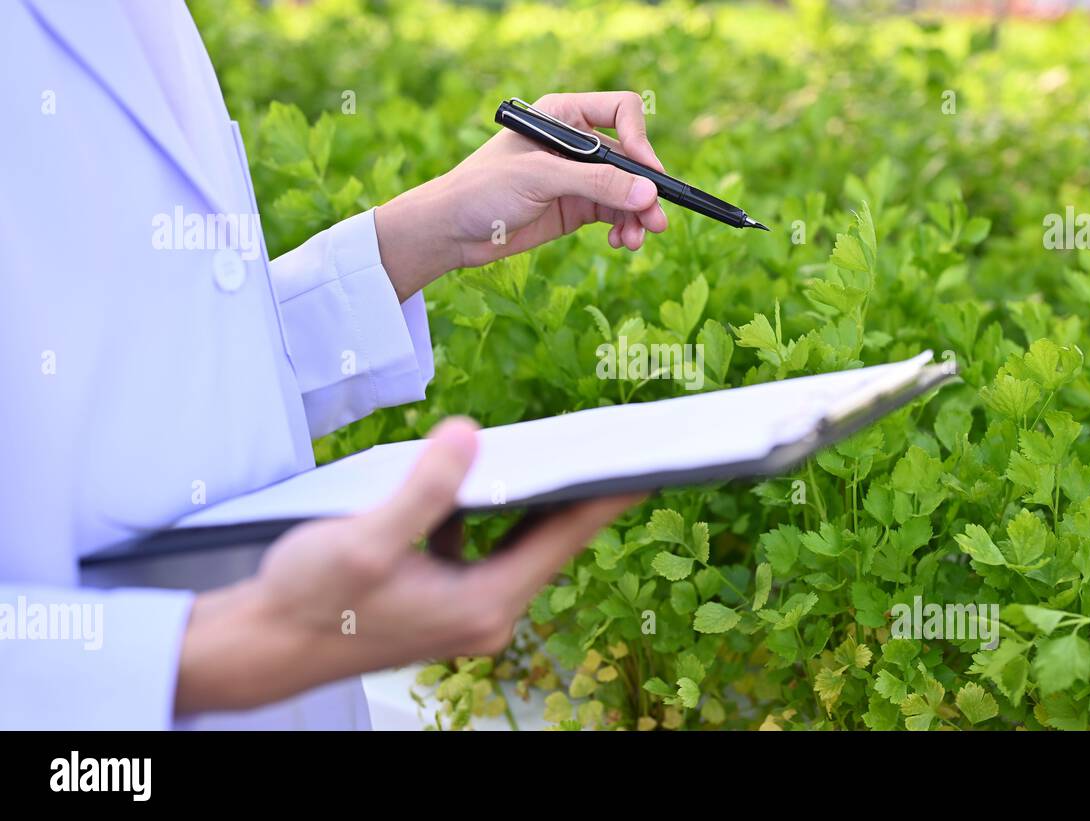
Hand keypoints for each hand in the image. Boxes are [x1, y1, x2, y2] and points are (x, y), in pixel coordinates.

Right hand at [175, 417, 640, 713]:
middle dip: (582, 488)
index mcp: (482, 604)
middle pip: (551, 539)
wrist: (260, 644)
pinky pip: (483, 546)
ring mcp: (465, 607)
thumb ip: (424, 489)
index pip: (566, 537)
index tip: (650, 458)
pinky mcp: (442, 596)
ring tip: (567, 447)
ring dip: (535, 496)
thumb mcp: (364, 539)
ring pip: (518, 540)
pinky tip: (480, 476)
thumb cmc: (307, 600)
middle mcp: (485, 612)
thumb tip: (468, 435)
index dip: (609, 494)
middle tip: (619, 439)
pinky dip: (490, 511)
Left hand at [374, 91, 669, 300]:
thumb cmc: (483, 189)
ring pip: (627, 191)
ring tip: (637, 240)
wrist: (451, 230)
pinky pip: (614, 214)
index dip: (640, 140)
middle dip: (644, 190)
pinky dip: (624, 227)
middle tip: (655, 221)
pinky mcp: (575, 207)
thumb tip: (648, 193)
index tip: (646, 175)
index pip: (621, 112)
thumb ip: (596, 184)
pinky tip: (621, 243)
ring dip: (637, 215)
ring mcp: (578, 177)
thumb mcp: (541, 179)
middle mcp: (576, 143)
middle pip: (631, 158)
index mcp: (564, 115)